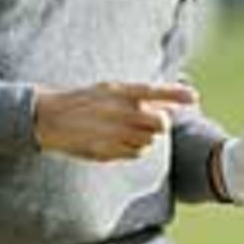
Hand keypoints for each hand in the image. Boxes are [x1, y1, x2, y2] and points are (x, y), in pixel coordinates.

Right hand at [33, 81, 196, 160]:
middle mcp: (120, 112)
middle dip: (160, 124)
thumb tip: (169, 102)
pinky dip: (134, 149)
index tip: (194, 97)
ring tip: (126, 130)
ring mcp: (115, 133)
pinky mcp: (109, 150)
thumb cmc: (83, 101)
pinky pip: (136, 153)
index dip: (177, 94)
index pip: (155, 91)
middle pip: (160, 123)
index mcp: (119, 92)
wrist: (49, 118)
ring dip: (145, 137)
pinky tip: (118, 141)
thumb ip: (139, 97)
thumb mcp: (109, 90)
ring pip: (149, 141)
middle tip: (152, 122)